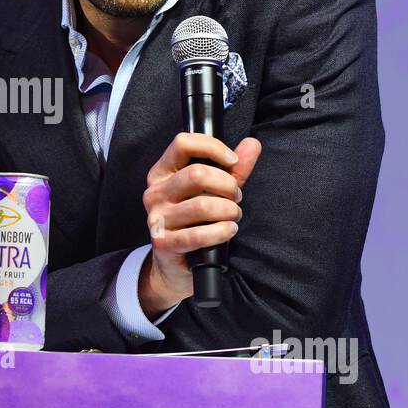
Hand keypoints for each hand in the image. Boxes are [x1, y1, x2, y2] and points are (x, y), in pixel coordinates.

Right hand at [140, 132, 262, 315]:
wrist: (175, 264)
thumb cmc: (195, 221)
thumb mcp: (213, 190)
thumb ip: (233, 168)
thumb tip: (252, 145)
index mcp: (162, 173)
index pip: (182, 143)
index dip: (213, 147)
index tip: (232, 161)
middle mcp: (155, 192)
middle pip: (197, 174)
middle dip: (227, 186)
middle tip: (236, 197)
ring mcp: (157, 218)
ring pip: (202, 205)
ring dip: (228, 211)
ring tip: (233, 216)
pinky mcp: (163, 242)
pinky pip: (198, 234)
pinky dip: (221, 232)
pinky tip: (228, 231)